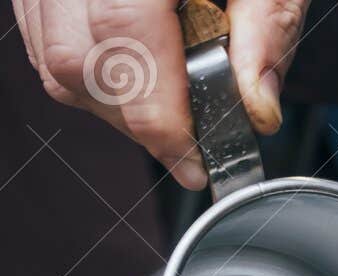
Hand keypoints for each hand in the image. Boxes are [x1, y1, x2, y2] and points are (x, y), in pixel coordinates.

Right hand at [12, 0, 307, 189]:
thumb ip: (266, 28)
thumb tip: (258, 106)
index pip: (124, 33)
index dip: (157, 115)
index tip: (193, 159)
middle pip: (80, 57)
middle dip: (137, 118)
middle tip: (188, 140)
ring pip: (56, 58)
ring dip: (113, 104)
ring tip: (167, 104)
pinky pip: (44, 39)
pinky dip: (91, 75)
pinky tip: (137, 75)